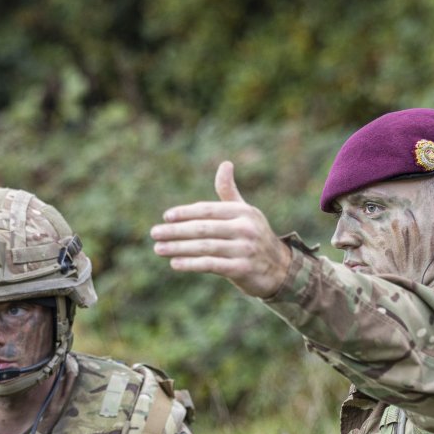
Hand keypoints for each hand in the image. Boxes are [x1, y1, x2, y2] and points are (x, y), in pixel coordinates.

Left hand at [151, 161, 293, 297]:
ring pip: (204, 247)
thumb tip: (225, 163)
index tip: (166, 217)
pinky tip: (175, 263)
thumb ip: (229, 192)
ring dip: (178, 248)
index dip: (185, 213)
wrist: (280, 269)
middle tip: (154, 233)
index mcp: (243, 212)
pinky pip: (211, 265)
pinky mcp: (242, 269)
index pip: (208, 210)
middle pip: (203, 228)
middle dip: (176, 231)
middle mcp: (245, 228)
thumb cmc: (255, 236)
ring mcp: (245, 249)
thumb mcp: (245, 212)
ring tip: (158, 249)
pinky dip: (191, 264)